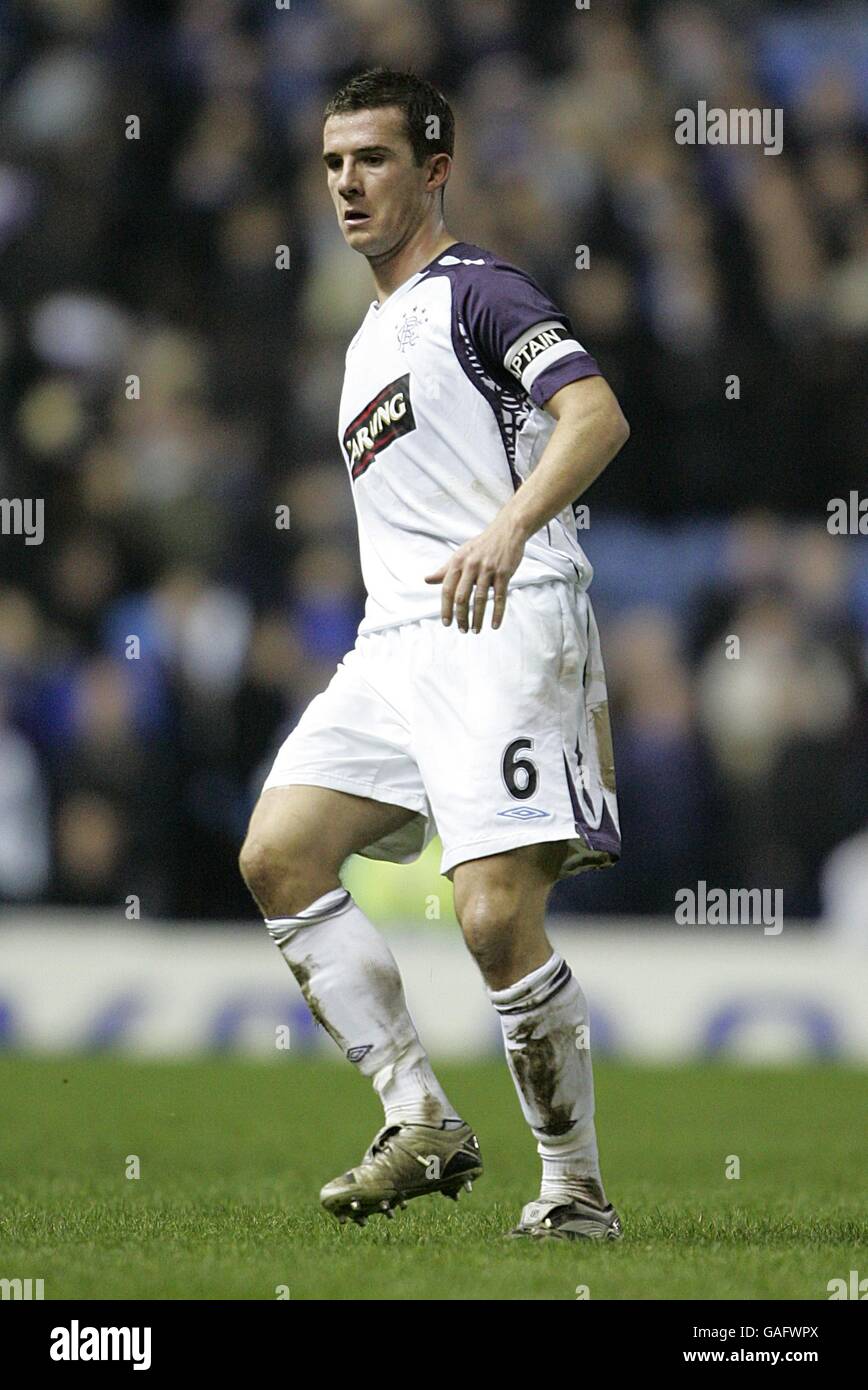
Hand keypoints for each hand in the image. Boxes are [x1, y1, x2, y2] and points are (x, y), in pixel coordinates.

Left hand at [424, 517, 525, 631]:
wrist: (507, 530)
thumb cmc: (482, 545)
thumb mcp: (460, 554)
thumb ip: (444, 569)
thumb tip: (427, 580)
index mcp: (458, 562)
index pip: (447, 589)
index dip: (445, 608)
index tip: (446, 623)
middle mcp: (471, 566)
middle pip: (462, 597)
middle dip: (461, 617)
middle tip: (462, 630)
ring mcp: (488, 570)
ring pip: (480, 599)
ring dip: (477, 618)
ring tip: (476, 630)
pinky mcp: (504, 573)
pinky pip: (499, 597)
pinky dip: (497, 613)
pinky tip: (494, 625)